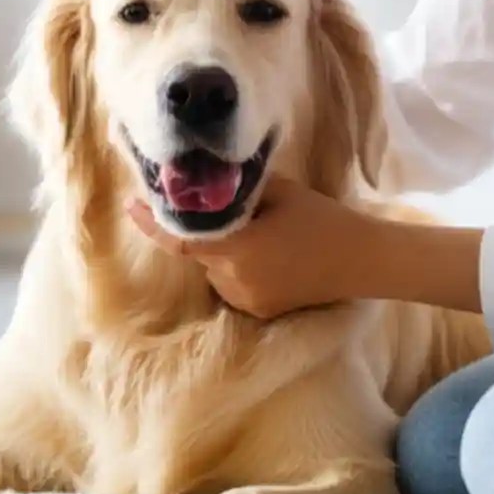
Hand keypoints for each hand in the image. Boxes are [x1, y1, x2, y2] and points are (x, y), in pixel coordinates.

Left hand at [126, 178, 378, 318]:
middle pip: (200, 253)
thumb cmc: (321, 219)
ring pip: (215, 270)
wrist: (360, 260)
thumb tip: (207, 182)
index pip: (180, 241)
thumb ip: (238, 191)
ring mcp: (246, 300)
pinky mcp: (259, 311)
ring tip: (265, 237)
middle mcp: (235, 280)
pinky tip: (271, 258)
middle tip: (237, 215)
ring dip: (224, 253)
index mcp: (237, 249)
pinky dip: (238, 269)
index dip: (152, 224)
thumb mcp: (279, 192)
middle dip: (207, 233)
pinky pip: (233, 285)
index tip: (132, 205)